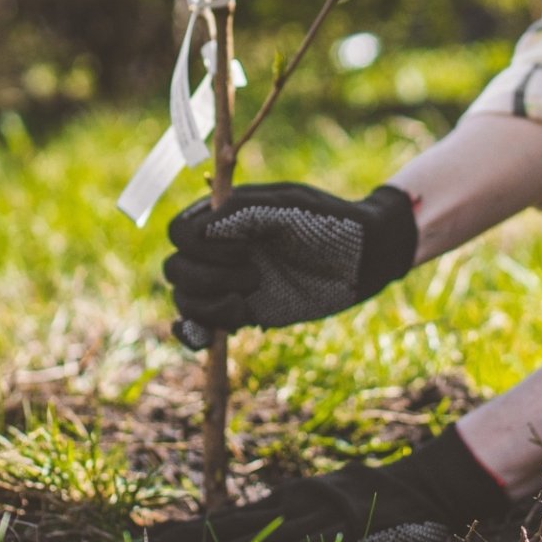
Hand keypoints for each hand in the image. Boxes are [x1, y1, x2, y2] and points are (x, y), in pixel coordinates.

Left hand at [145, 425, 509, 541]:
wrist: (417, 486)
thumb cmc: (367, 497)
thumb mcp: (321, 501)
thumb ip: (292, 517)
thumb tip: (260, 537)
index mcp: (286, 500)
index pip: (228, 516)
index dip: (190, 525)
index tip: (153, 532)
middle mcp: (293, 503)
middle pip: (232, 523)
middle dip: (189, 531)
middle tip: (149, 537)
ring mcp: (316, 514)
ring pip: (262, 533)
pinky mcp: (343, 526)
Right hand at [164, 183, 417, 348]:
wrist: (365, 257)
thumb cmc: (329, 222)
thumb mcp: (287, 204)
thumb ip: (240, 211)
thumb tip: (196, 232)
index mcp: (226, 217)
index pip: (179, 232)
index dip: (198, 245)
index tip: (243, 247)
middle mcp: (221, 250)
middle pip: (176, 269)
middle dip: (208, 277)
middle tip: (255, 275)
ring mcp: (229, 282)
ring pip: (186, 299)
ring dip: (208, 305)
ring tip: (247, 302)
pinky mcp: (243, 312)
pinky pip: (201, 326)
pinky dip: (192, 333)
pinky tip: (198, 336)